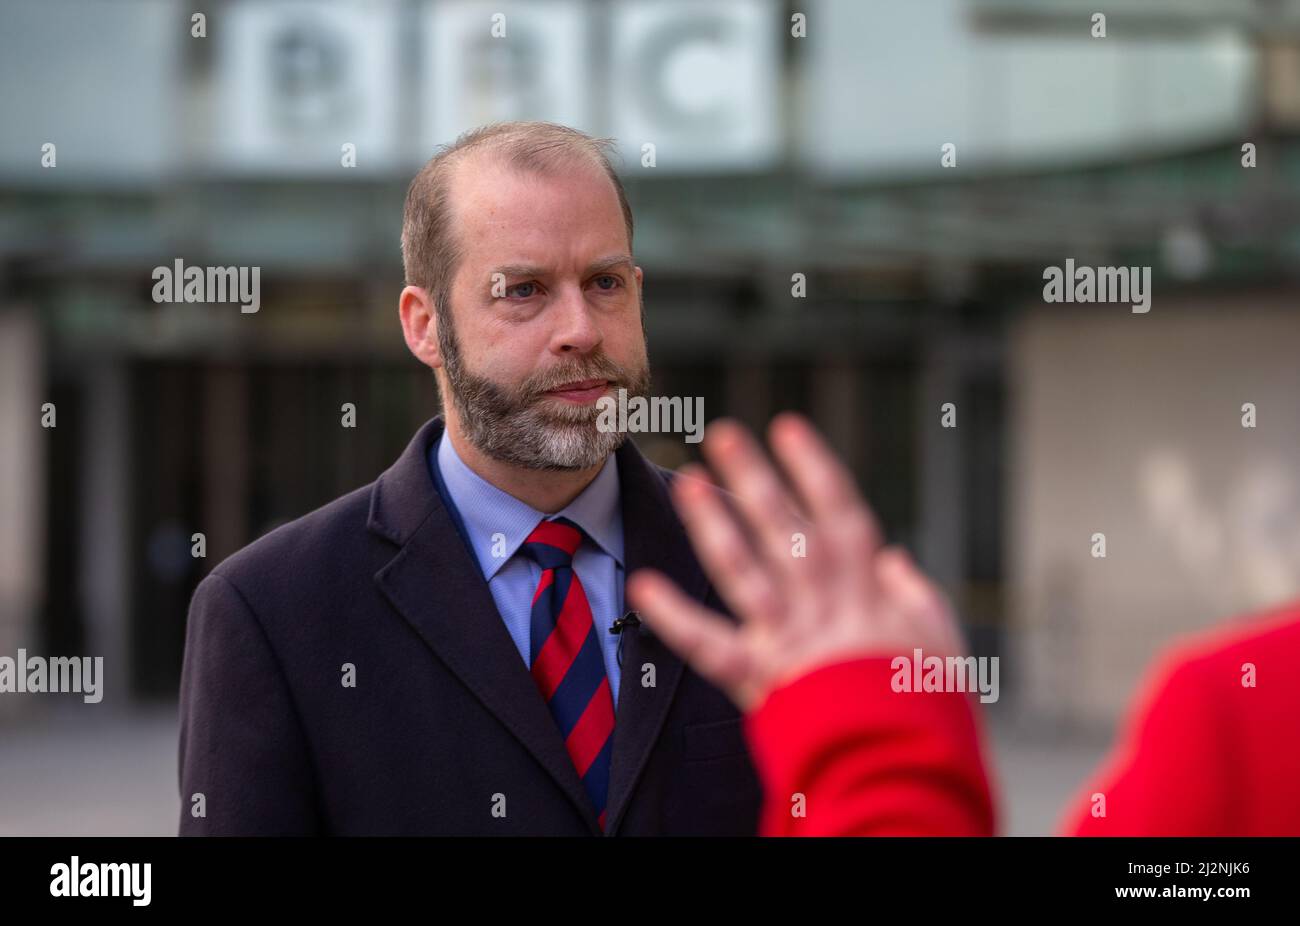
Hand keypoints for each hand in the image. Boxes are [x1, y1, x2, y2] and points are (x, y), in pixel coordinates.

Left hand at [626, 412, 962, 711]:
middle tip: (721, 432)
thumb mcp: (940, 641)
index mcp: (868, 590)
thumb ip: (916, 594)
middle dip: (752, 477)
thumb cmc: (926, 704)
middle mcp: (823, 603)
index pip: (839, 512)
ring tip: (687, 483)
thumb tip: (896, 558)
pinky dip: (673, 617)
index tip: (787, 426)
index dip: (813, 467)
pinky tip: (641, 586)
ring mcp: (788, 638)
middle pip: (783, 528)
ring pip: (743, 569)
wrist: (902, 764)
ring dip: (712, 525)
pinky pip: (710, 645)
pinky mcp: (761, 679)